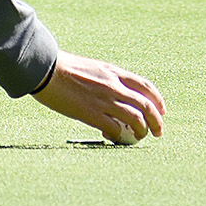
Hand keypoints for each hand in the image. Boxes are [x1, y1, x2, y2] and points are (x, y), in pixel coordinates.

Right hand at [31, 50, 165, 142]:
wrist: (44, 70)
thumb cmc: (61, 68)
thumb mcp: (90, 68)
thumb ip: (105, 80)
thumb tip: (112, 95)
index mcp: (112, 72)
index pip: (145, 86)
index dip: (157, 100)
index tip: (161, 110)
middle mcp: (113, 85)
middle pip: (146, 105)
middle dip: (156, 120)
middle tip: (158, 130)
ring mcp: (104, 100)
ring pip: (135, 119)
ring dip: (141, 131)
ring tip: (140, 137)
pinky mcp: (92, 114)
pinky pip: (115, 129)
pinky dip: (119, 136)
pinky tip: (113, 137)